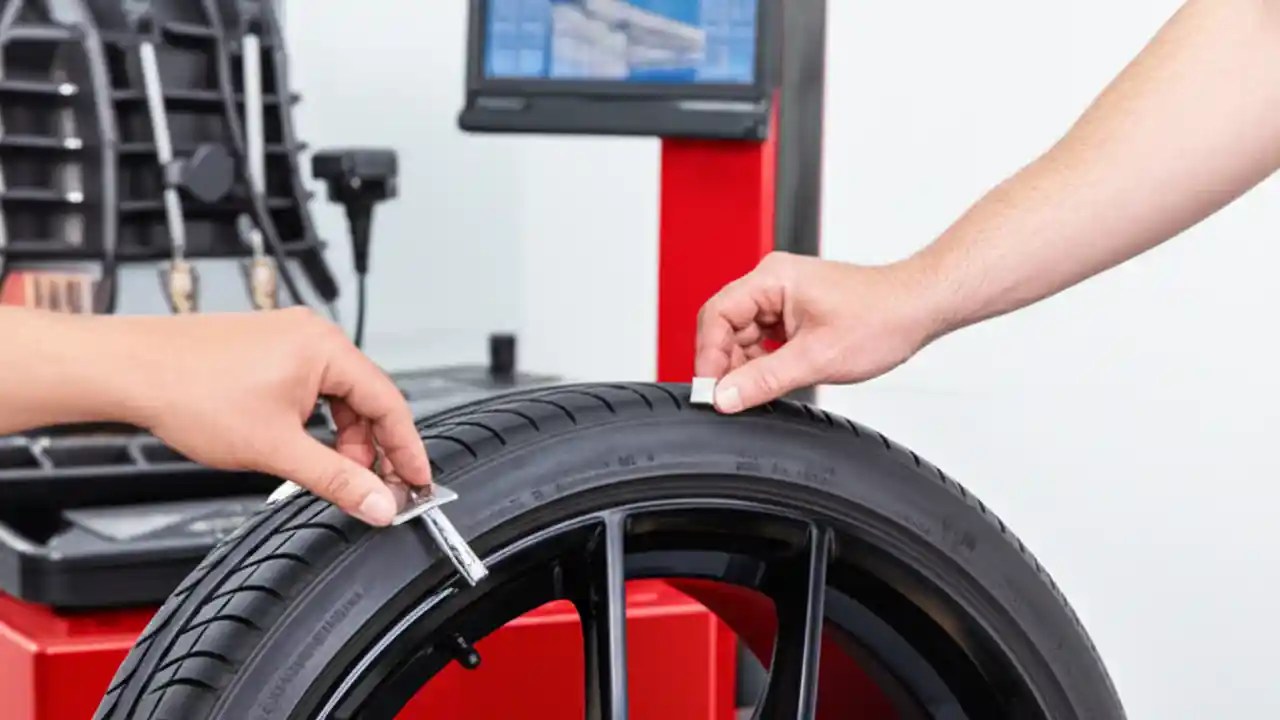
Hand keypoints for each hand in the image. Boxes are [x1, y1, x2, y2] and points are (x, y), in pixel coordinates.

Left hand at [125, 307, 429, 525]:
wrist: (129, 370)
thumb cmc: (189, 391)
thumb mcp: (276, 449)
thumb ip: (336, 480)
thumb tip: (377, 502)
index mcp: (326, 348)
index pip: (389, 402)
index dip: (407, 448)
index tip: (417, 480)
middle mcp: (312, 336)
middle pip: (365, 399)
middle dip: (368, 449)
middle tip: (367, 488)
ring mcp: (288, 339)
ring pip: (336, 396)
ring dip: (339, 437)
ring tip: (326, 472)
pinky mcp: (266, 349)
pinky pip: (310, 388)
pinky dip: (314, 422)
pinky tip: (300, 447)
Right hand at [694, 252, 942, 412]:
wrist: (919, 308)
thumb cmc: (882, 317)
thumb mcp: (816, 358)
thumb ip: (764, 379)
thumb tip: (726, 397)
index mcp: (771, 279)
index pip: (716, 315)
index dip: (708, 356)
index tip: (711, 390)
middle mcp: (772, 282)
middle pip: (725, 325)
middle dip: (726, 364)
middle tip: (730, 398)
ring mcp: (783, 296)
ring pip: (742, 335)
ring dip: (746, 365)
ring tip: (759, 390)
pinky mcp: (794, 311)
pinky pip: (762, 338)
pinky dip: (763, 361)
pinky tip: (773, 380)